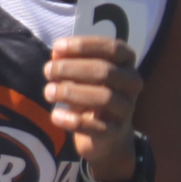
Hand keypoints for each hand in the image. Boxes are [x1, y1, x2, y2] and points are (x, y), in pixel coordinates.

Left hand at [45, 36, 141, 181]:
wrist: (105, 135)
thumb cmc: (91, 94)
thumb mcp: (81, 75)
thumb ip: (70, 61)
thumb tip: (57, 52)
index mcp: (127, 64)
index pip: (113, 48)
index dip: (85, 46)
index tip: (57, 48)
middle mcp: (132, 84)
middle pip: (106, 72)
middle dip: (72, 69)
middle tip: (48, 71)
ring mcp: (126, 108)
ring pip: (104, 98)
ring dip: (72, 93)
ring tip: (48, 92)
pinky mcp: (115, 132)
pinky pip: (96, 126)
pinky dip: (73, 121)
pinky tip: (56, 115)